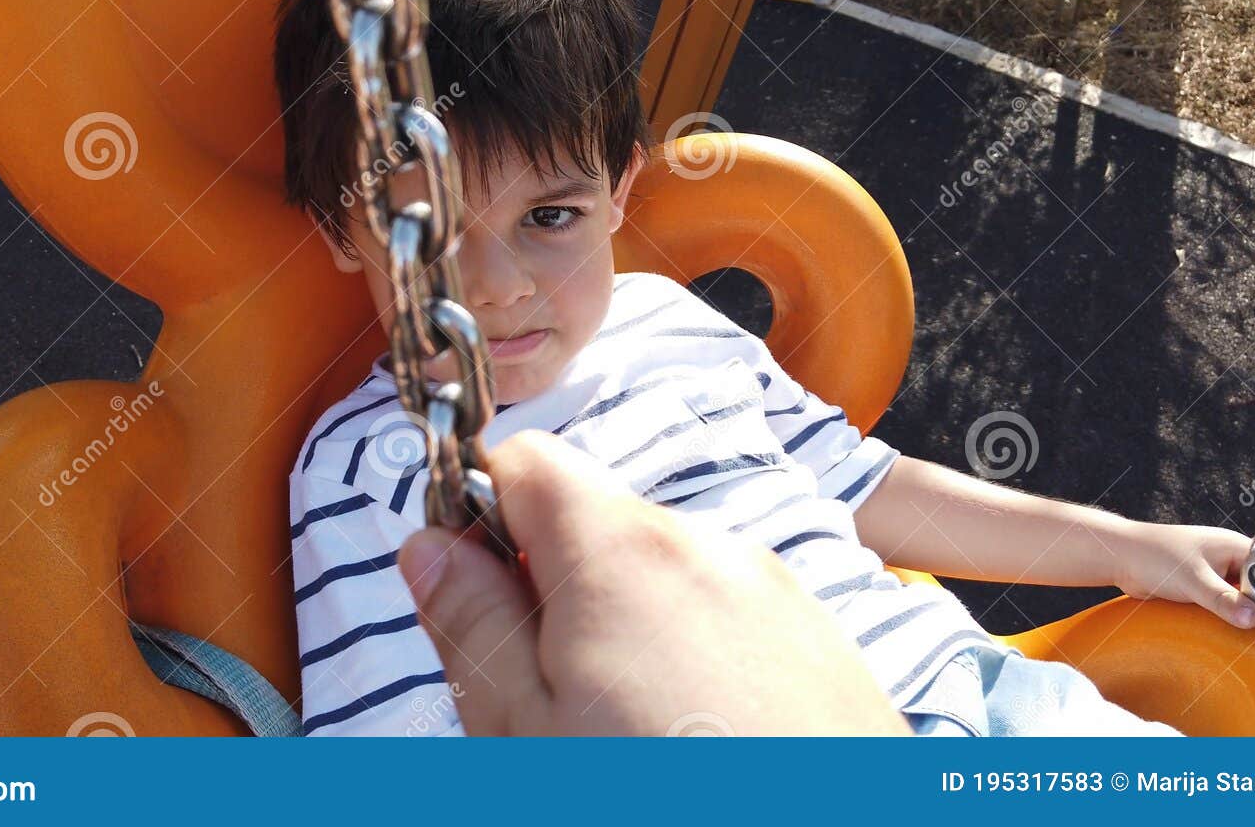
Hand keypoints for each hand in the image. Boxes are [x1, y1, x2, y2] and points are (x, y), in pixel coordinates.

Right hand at [396, 430, 908, 735]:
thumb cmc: (664, 809)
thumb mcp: (527, 735)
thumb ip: (473, 625)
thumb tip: (431, 549)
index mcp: (621, 552)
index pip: (522, 461)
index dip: (476, 514)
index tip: (468, 586)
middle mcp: (707, 548)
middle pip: (594, 529)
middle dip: (554, 594)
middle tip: (546, 702)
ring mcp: (776, 592)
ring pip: (663, 581)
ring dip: (628, 633)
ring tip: (634, 740)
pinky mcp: (822, 641)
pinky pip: (730, 621)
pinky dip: (699, 662)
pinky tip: (701, 744)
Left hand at [1113, 522, 1254, 632]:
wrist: (1119, 555)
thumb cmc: (1154, 556)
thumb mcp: (1192, 580)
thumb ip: (1222, 600)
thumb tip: (1254, 620)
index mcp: (1237, 547)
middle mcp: (1233, 558)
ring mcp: (1220, 572)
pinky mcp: (1205, 585)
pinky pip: (1237, 602)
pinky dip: (1253, 615)